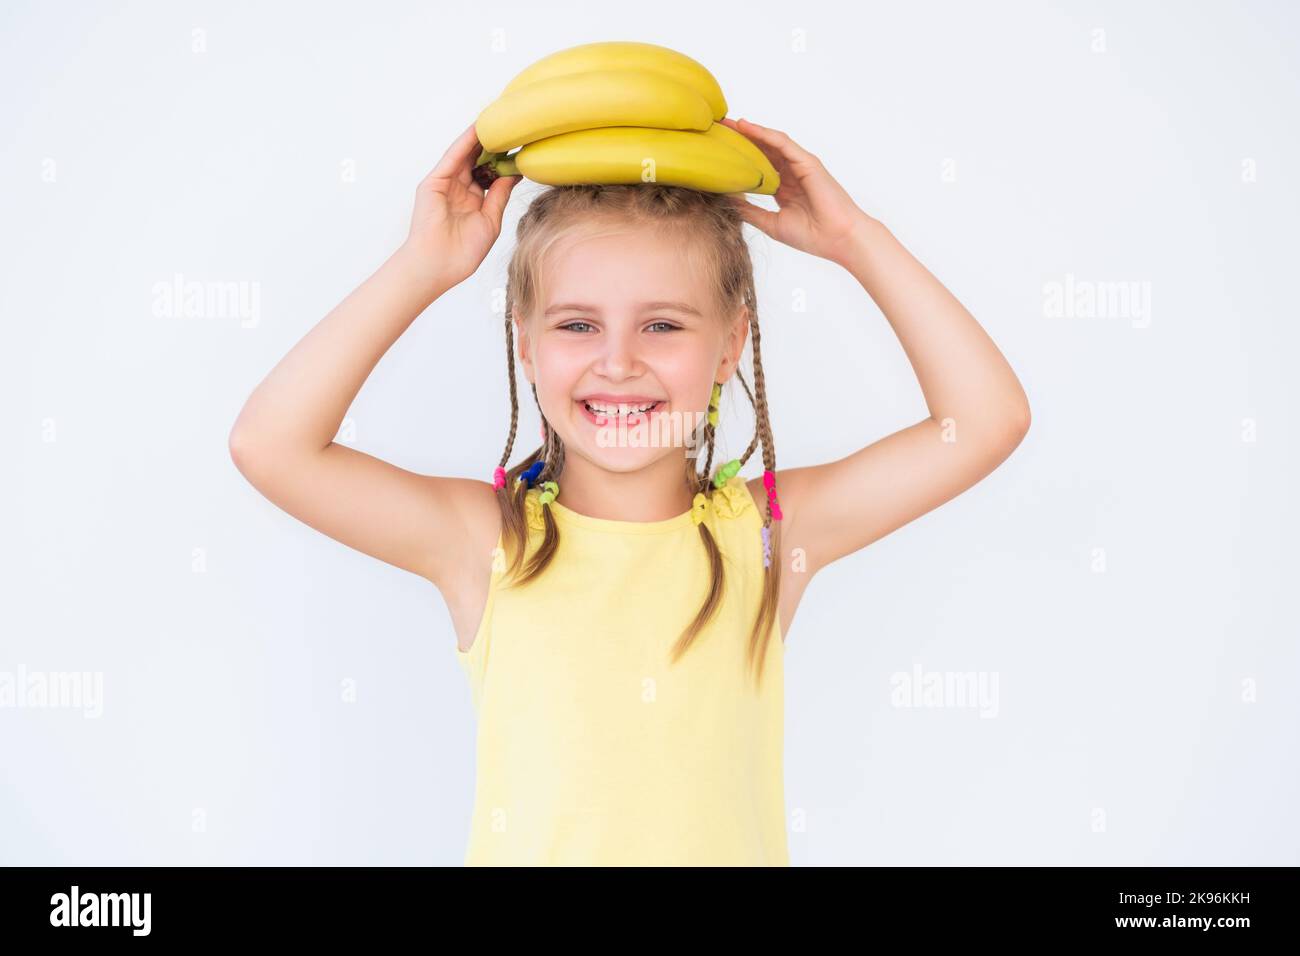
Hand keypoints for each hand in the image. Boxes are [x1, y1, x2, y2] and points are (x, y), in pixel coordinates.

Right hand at [401, 122, 520, 290]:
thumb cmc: (463, 252)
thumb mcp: (491, 220)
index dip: (504, 160)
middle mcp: (460, 190)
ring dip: (481, 138)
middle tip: (513, 126)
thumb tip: (514, 173)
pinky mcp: (434, 182)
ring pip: (466, 155)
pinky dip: (465, 143)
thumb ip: (500, 195)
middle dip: (494, 144)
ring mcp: (446, 184)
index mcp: (474, 201)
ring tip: (499, 120)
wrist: (438, 266)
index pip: (491, 174)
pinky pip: (452, 158)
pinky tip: (478, 130)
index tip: (521, 145)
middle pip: (478, 160)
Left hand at [722, 118, 872, 266]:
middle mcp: (791, 175)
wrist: (839, 239)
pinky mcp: (807, 161)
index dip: (739, 160)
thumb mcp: (771, 223)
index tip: (716, 154)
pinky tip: (747, 127)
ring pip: (770, 143)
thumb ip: (750, 211)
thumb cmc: (812, 236)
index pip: (758, 169)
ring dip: (749, 131)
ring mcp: (800, 166)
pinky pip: (782, 142)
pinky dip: (764, 133)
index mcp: (784, 190)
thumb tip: (726, 201)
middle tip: (716, 131)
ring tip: (727, 123)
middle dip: (740, 141)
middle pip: (762, 152)